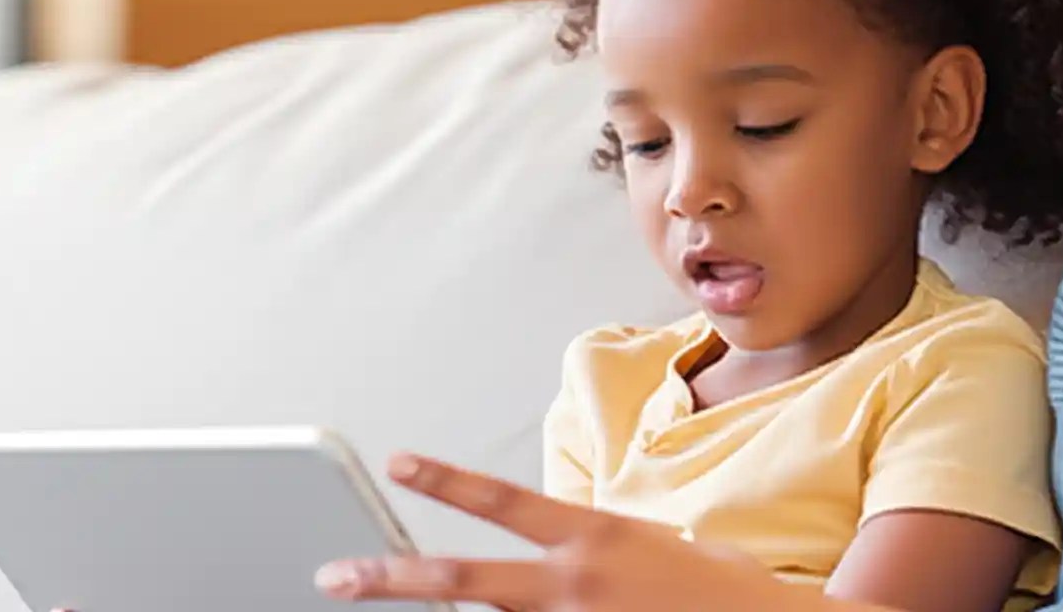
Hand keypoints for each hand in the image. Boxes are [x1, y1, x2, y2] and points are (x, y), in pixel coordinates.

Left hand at [315, 454, 862, 611]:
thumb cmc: (727, 594)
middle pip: (462, 583)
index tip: (398, 464)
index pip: (503, 501)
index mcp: (597, 538)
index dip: (445, 480)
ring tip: (377, 600)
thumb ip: (603, 554)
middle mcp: (576, 585)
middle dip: (391, 580)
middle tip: (336, 576)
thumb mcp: (662, 548)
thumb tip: (569, 564)